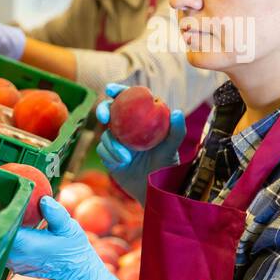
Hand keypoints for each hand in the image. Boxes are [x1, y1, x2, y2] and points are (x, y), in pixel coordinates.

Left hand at [7, 196, 135, 279]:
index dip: (1, 215)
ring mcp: (13, 263)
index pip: (5, 228)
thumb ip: (56, 214)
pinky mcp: (12, 266)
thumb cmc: (73, 246)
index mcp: (28, 245)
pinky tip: (9, 228)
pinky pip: (2, 249)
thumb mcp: (68, 227)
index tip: (2, 201)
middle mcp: (17, 256)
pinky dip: (3, 239)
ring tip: (3, 214)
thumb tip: (44, 200)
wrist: (75, 270)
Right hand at [94, 82, 185, 204]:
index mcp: (142, 120)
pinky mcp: (108, 154)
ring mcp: (116, 141)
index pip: (129, 100)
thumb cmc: (165, 168)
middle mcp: (127, 128)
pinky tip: (122, 163)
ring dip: (112, 144)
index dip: (118, 92)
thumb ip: (176, 131)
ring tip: (125, 157)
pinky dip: (110, 155)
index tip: (111, 90)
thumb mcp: (172, 149)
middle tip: (105, 117)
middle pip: (109, 112)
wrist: (151, 189)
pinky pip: (102, 150)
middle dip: (103, 110)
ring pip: (105, 134)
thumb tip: (177, 112)